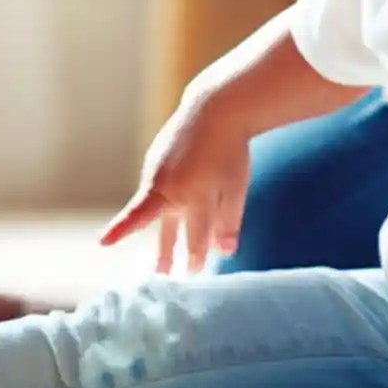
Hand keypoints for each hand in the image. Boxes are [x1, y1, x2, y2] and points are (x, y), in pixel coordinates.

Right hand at [99, 97, 249, 273]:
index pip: (196, 234)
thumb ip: (229, 220)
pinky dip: (153, 213)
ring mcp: (160, 175)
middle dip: (167, 255)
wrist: (213, 109)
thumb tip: (225, 253)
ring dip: (159, 240)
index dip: (196, 255)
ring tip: (160, 265)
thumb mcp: (236, 186)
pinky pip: (151, 197)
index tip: (194, 273)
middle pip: (169, 230)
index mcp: (198, 193)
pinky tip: (161, 223)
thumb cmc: (231, 150)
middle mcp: (174, 187)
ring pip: (155, 216)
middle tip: (163, 278)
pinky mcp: (153, 166)